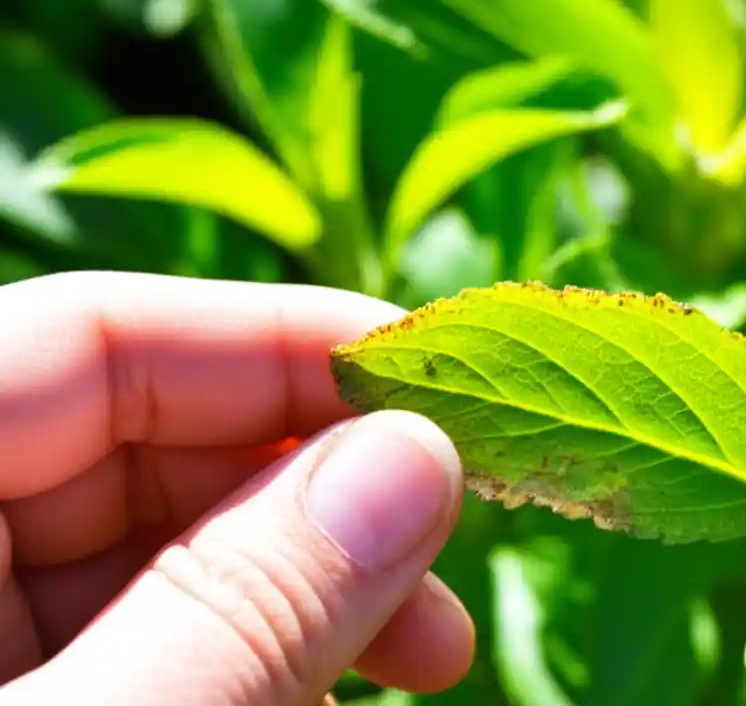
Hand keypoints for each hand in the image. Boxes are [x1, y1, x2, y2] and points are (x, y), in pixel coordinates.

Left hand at [0, 272, 471, 703]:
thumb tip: (416, 457)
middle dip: (317, 497)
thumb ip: (246, 599)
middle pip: (138, 450)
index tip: (428, 381)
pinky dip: (240, 659)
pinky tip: (323, 694)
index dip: (272, 339)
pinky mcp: (18, 702)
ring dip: (303, 588)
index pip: (86, 334)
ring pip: (150, 558)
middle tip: (444, 564)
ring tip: (421, 654)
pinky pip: (132, 646)